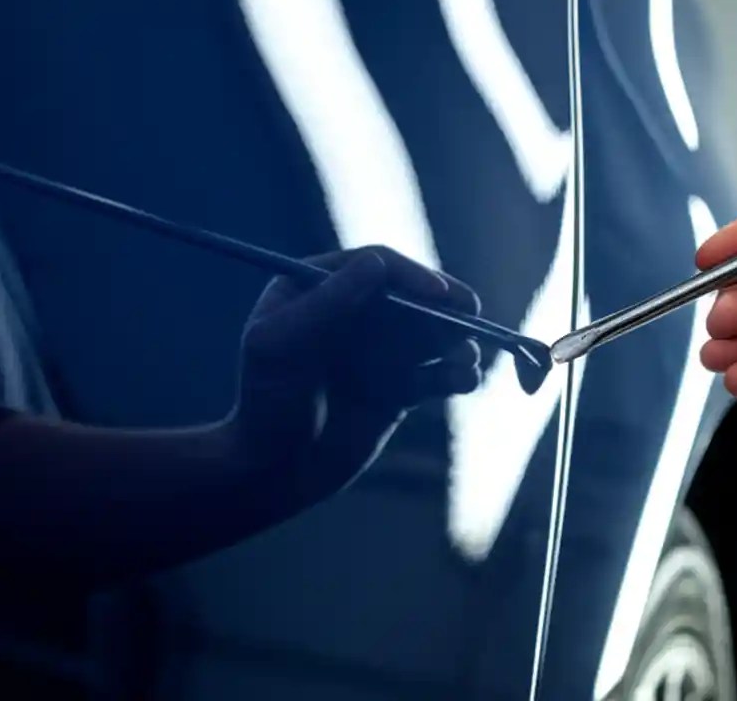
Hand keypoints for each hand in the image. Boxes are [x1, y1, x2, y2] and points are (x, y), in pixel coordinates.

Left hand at [231, 246, 481, 503]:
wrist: (273, 472)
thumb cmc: (266, 404)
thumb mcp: (281, 347)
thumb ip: (327, 304)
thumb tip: (377, 264)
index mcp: (318, 290)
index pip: (375, 267)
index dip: (411, 276)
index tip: (438, 295)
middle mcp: (353, 314)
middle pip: (413, 297)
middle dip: (445, 306)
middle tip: (471, 315)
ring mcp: (379, 351)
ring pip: (432, 335)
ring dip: (457, 341)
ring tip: (465, 359)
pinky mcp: (399, 388)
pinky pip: (437, 374)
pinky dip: (457, 374)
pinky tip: (465, 380)